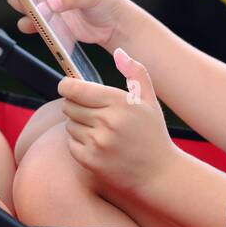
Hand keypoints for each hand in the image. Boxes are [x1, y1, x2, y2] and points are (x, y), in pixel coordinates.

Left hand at [57, 48, 178, 198]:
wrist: (159, 174)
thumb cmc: (153, 134)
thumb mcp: (149, 100)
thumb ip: (135, 72)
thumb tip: (119, 52)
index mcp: (120, 103)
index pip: (75, 89)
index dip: (66, 86)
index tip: (67, 87)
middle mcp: (107, 122)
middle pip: (68, 105)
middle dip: (74, 105)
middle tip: (89, 110)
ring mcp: (98, 143)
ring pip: (69, 124)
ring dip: (77, 124)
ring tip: (97, 129)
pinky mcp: (90, 161)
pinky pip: (70, 143)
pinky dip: (78, 142)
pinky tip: (96, 144)